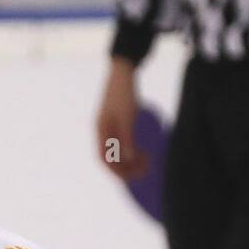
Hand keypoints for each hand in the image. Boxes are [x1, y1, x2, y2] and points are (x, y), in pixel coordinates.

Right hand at [96, 58, 148, 180]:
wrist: (123, 72)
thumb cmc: (124, 93)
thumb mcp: (127, 116)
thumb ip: (127, 138)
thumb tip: (129, 160)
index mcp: (101, 131)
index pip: (104, 158)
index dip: (117, 170)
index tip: (133, 176)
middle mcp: (102, 132)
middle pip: (111, 157)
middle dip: (127, 167)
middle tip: (146, 169)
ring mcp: (109, 128)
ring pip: (118, 151)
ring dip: (131, 160)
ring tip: (147, 160)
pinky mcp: (117, 124)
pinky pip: (123, 143)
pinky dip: (132, 150)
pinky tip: (142, 151)